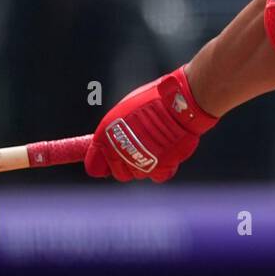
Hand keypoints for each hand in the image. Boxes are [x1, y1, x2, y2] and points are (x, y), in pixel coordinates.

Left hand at [85, 67, 217, 182]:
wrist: (180, 103)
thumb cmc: (155, 99)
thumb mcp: (126, 109)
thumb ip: (116, 130)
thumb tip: (113, 141)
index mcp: (105, 136)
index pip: (94, 166)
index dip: (103, 163)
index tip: (110, 159)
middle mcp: (119, 152)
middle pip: (118, 173)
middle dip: (127, 164)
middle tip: (140, 149)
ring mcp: (140, 161)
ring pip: (139, 174)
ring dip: (146, 164)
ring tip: (158, 145)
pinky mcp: (160, 167)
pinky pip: (158, 176)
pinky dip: (164, 168)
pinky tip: (168, 152)